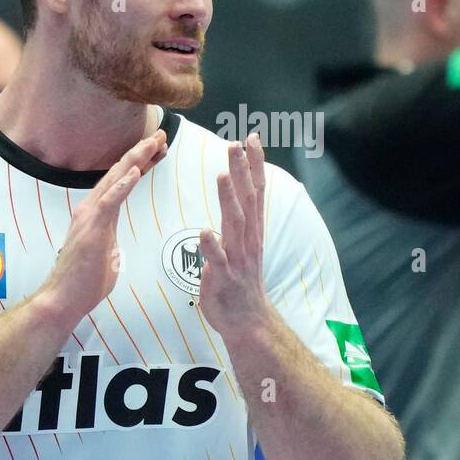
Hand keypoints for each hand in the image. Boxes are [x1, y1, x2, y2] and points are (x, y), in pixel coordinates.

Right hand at [40, 130, 167, 328]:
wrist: (63, 300)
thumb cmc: (84, 283)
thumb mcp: (106, 258)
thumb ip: (111, 246)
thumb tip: (115, 249)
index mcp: (96, 214)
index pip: (121, 181)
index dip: (140, 163)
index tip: (158, 150)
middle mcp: (90, 209)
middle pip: (120, 172)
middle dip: (141, 152)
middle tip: (161, 135)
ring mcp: (89, 217)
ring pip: (115, 180)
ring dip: (136, 160)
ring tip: (154, 143)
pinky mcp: (91, 229)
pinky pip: (110, 202)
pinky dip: (123, 185)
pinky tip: (136, 171)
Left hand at [198, 134, 275, 341]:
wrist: (248, 322)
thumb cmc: (240, 281)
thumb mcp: (244, 244)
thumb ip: (240, 218)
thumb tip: (238, 190)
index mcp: (251, 230)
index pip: (256, 190)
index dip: (254, 164)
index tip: (252, 138)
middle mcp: (248, 239)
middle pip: (247, 199)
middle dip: (242, 171)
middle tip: (236, 143)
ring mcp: (237, 258)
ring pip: (234, 223)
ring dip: (228, 199)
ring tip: (222, 175)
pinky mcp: (223, 277)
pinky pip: (217, 260)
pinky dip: (211, 246)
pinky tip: (204, 232)